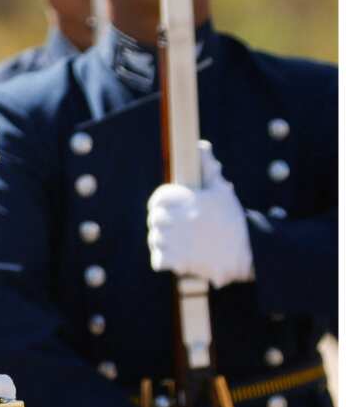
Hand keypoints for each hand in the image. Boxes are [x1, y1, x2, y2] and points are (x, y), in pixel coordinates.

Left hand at [147, 140, 253, 287]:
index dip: (159, 203)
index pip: (159, 198)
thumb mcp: (222, 191)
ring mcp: (180, 240)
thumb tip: (201, 145)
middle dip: (160, 224)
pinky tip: (176, 258)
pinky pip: (158, 259)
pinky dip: (163, 260)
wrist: (252, 251)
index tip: (164, 208)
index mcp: (190, 200)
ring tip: (174, 244)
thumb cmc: (234, 220)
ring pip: (155, 239)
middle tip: (171, 229)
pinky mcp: (182, 261)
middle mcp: (182, 219)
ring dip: (162, 242)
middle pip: (155, 219)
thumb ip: (208, 167)